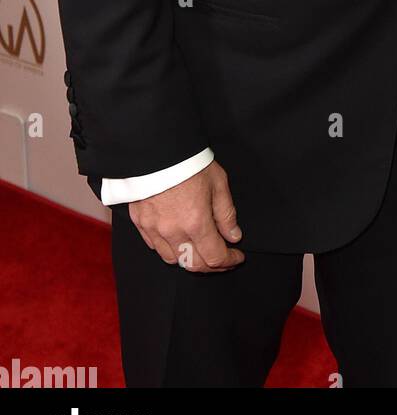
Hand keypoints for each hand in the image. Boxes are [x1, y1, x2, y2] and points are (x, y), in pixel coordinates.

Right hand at [128, 160, 244, 271]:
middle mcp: (173, 232)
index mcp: (196, 223)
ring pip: (173, 260)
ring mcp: (153, 229)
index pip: (215, 257)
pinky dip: (170, 249)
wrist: (155, 148)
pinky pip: (155, 247)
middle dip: (212, 266)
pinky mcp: (140, 223)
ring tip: (201, 250)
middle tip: (224, 259)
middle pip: (194, 265)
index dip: (230, 260)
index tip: (237, 256)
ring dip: (190, 260)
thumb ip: (226, 213)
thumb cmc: (189, 162)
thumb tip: (234, 236)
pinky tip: (179, 240)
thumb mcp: (218, 183)